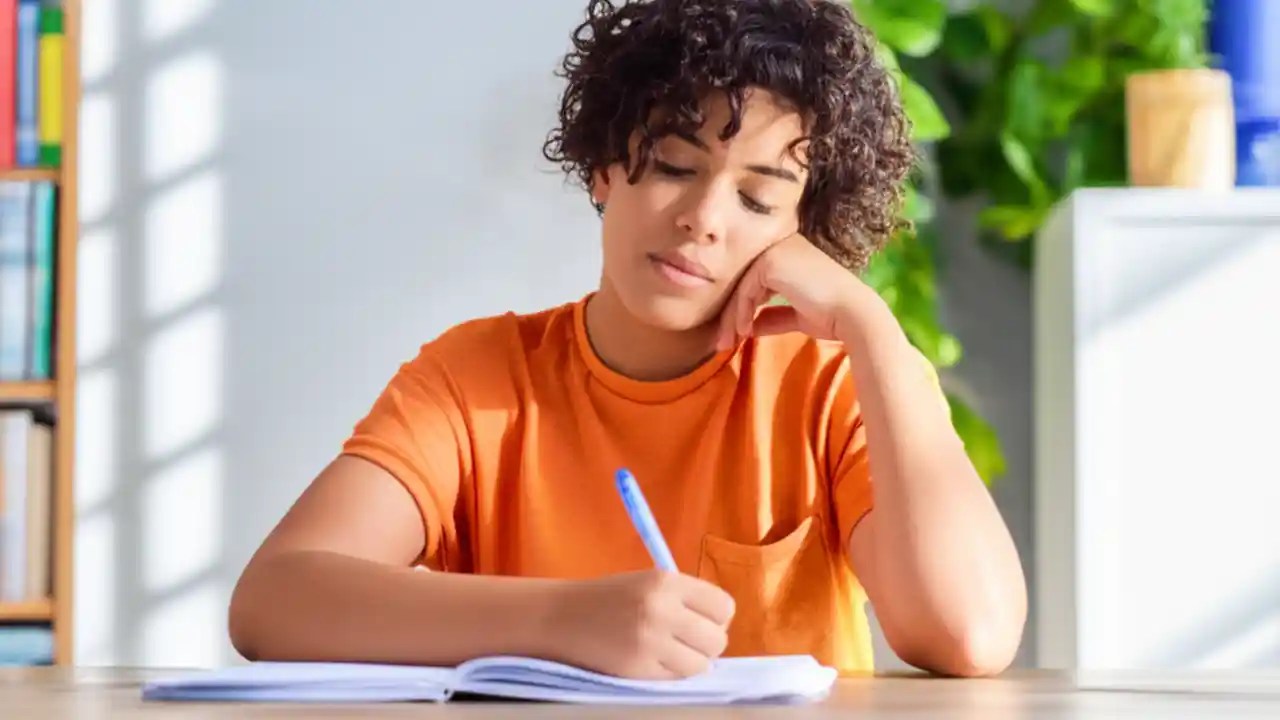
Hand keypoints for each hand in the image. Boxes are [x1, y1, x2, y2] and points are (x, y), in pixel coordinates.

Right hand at [546, 570, 735, 679]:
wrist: (562, 616)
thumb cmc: (610, 598)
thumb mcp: (648, 582)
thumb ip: (684, 598)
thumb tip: (721, 625)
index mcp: (666, 581)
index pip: (723, 606)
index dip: (718, 617)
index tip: (703, 620)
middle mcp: (662, 609)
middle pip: (717, 639)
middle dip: (707, 643)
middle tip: (687, 640)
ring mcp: (650, 642)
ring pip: (702, 664)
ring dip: (692, 661)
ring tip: (672, 652)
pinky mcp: (639, 669)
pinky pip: (677, 678)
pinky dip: (672, 673)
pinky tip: (655, 660)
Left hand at [714, 233, 877, 348]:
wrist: (851, 314)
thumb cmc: (830, 315)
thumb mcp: (795, 315)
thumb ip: (772, 316)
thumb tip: (748, 327)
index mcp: (788, 253)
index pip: (753, 280)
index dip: (741, 309)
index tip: (734, 336)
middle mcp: (780, 245)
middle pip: (743, 281)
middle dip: (731, 315)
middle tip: (721, 342)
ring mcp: (775, 249)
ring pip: (740, 286)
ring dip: (731, 317)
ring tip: (727, 343)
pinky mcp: (770, 260)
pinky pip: (745, 289)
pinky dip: (740, 312)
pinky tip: (744, 331)